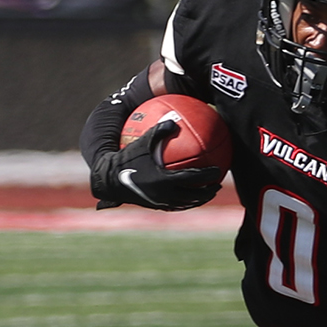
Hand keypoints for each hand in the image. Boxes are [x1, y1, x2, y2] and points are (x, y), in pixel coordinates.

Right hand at [89, 118, 224, 210]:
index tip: (218, 170)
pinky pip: (176, 206)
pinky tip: (188, 195)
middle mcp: (165, 195)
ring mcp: (161, 203)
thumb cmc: (126, 159)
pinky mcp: (155, 206)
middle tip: (218, 184)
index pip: (193, 179)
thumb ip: (158, 131)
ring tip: (208, 193)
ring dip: (199, 199)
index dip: (208, 176)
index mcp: (165, 180)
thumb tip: (174, 120)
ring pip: (186, 204)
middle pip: (194, 196)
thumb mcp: (142, 143)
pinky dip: (186, 202)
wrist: (108, 181)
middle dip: (208, 192)